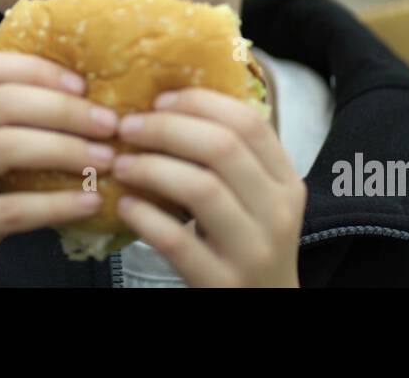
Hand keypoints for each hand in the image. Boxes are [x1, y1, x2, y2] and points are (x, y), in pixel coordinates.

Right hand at [0, 52, 117, 286]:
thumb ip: (16, 126)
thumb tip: (90, 99)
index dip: (40, 70)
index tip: (86, 86)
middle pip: (4, 103)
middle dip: (65, 110)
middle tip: (110, 125)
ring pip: (5, 147)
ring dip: (66, 150)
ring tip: (107, 161)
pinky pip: (10, 209)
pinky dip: (57, 204)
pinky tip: (91, 202)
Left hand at [110, 88, 306, 286]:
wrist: (265, 308)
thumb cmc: (248, 243)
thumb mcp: (256, 198)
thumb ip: (230, 159)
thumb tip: (169, 104)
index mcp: (286, 181)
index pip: (250, 123)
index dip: (201, 102)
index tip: (159, 99)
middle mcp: (278, 211)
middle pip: (222, 148)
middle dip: (166, 128)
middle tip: (128, 126)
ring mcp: (253, 249)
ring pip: (201, 189)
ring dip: (152, 168)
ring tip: (122, 164)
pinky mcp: (222, 281)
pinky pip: (178, 240)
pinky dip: (145, 217)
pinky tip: (126, 205)